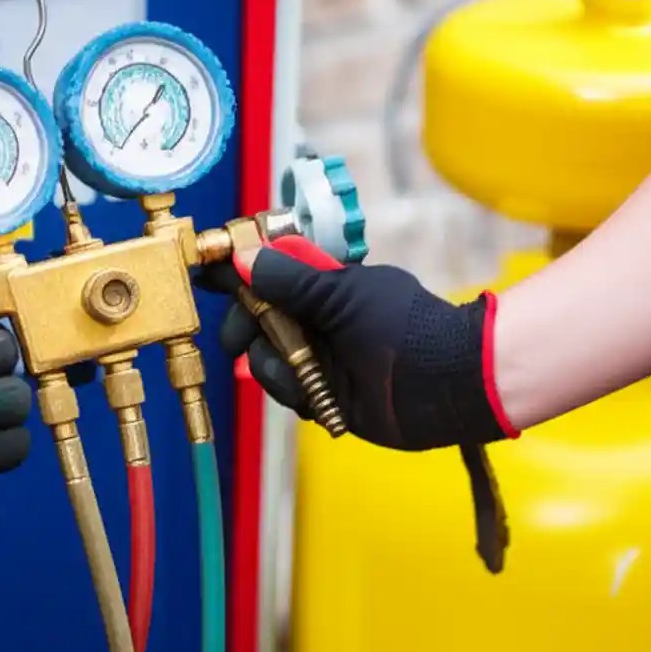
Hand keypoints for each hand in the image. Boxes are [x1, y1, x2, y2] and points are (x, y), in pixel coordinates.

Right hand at [196, 236, 515, 449]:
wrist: (443, 384)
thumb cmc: (403, 327)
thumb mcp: (343, 294)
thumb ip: (291, 279)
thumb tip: (246, 259)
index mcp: (323, 287)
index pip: (269, 272)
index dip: (238, 272)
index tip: (208, 273)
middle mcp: (315, 319)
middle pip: (254, 318)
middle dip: (243, 326)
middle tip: (238, 337)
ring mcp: (316, 356)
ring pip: (264, 356)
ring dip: (271, 363)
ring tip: (298, 368)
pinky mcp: (320, 392)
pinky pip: (284, 388)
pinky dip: (290, 389)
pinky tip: (309, 389)